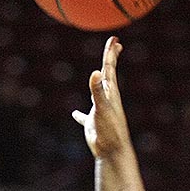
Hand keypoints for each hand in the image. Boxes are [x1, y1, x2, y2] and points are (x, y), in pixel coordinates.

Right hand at [71, 36, 133, 158]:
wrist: (112, 151)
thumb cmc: (110, 130)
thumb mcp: (102, 108)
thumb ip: (98, 91)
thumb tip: (95, 73)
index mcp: (110, 93)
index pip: (109, 68)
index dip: (110, 53)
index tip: (114, 39)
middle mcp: (106, 99)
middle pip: (107, 74)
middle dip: (110, 59)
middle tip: (115, 45)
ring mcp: (99, 110)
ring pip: (97, 92)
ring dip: (98, 81)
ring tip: (98, 73)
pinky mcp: (93, 123)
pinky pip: (85, 116)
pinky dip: (80, 114)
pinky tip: (75, 114)